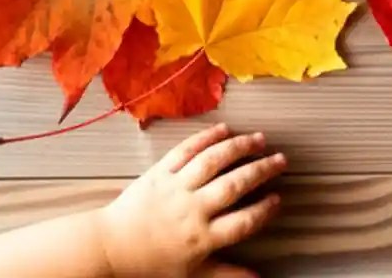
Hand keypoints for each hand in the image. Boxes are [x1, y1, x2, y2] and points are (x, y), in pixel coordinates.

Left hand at [98, 124, 284, 277]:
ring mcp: (176, 187)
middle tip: (281, 160)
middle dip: (261, 171)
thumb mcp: (192, 275)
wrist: (110, 247)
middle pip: (234, 186)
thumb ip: (227, 274)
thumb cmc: (151, 264)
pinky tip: (224, 129)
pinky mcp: (159, 172)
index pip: (242, 222)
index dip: (264, 210)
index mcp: (202, 237)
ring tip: (259, 139)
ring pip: (212, 161)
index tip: (278, 199)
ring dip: (238, 147)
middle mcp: (192, 209)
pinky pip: (185, 150)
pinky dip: (205, 137)